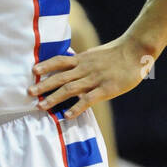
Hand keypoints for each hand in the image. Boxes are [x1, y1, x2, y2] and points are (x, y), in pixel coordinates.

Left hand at [28, 35, 154, 119]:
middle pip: (60, 77)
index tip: (33, 70)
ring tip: (41, 106)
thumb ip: (85, 61)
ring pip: (70, 89)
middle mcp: (85, 69)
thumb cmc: (120, 52)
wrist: (137, 50)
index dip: (46, 65)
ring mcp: (95, 79)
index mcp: (83, 59)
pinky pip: (88, 99)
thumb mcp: (97, 54)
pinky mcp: (106, 89)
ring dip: (54, 97)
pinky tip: (66, 116)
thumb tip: (73, 64)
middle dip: (43, 85)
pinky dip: (76, 108)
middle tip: (28, 92)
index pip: (60, 61)